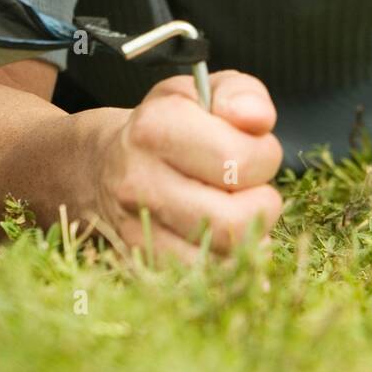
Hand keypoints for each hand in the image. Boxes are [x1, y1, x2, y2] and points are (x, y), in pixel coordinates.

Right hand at [92, 69, 282, 264]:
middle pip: (233, 222)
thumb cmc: (170, 123)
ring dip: (247, 239)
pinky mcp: (140, 264)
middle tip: (252, 189)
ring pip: (221, 261)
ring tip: (236, 211)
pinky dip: (227, 265)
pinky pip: (203, 280)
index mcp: (156, 128)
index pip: (240, 160)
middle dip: (262, 205)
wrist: (107, 164)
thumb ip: (242, 94)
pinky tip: (224, 239)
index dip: (265, 155)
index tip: (254, 149)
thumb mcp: (205, 91)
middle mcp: (139, 182)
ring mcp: (134, 230)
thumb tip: (258, 118)